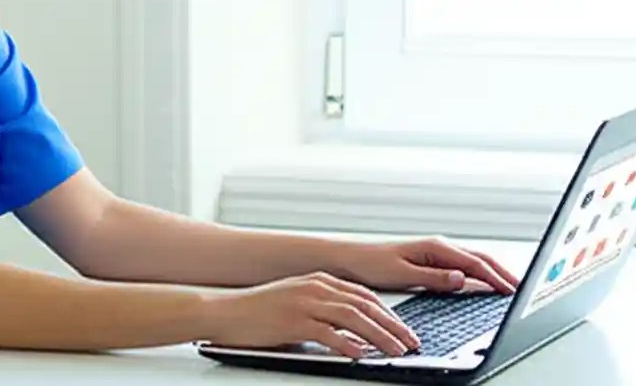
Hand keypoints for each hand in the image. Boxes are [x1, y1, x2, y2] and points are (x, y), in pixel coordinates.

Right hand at [201, 271, 420, 358]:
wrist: (225, 311)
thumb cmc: (258, 311)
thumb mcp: (296, 300)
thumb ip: (323, 308)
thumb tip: (351, 329)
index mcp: (319, 280)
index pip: (364, 295)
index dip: (388, 312)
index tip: (404, 328)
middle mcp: (315, 287)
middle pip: (365, 305)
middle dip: (393, 325)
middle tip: (410, 342)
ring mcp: (305, 303)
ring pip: (353, 318)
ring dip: (380, 335)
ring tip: (396, 351)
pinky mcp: (294, 321)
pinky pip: (329, 334)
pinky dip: (349, 344)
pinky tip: (362, 355)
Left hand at [334, 237, 520, 294]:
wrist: (352, 258)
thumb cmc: (372, 263)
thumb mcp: (403, 274)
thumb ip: (434, 277)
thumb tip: (462, 278)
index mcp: (434, 247)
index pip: (474, 263)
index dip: (495, 277)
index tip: (511, 288)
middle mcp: (438, 246)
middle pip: (479, 258)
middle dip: (501, 272)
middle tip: (520, 288)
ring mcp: (436, 251)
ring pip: (473, 260)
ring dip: (493, 271)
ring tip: (510, 285)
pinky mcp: (432, 259)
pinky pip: (463, 265)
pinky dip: (479, 272)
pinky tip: (484, 281)